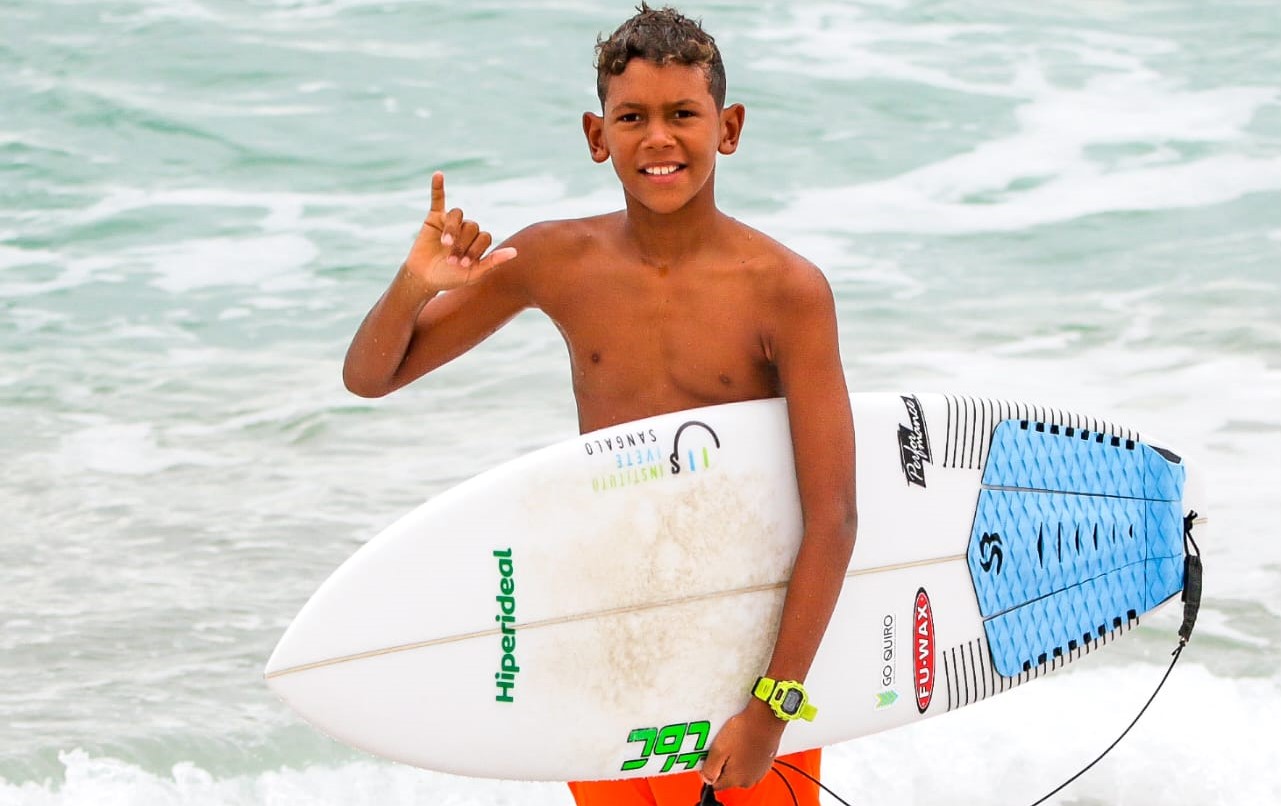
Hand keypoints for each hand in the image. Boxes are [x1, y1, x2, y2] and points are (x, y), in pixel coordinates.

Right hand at [403, 171, 516, 291]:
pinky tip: (438, 175)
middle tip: (452, 260)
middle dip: (462, 244)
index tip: (463, 265)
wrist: (425, 278)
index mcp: (478, 241)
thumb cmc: (450, 277)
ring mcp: (451, 222)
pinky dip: (437, 187)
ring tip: (445, 244)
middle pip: (472, 226)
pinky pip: (437, 199)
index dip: (475, 250)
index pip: (484, 236)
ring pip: (458, 215)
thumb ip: (492, 262)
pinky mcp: (434, 218)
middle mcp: (467, 229)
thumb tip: (515, 252)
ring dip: (453, 229)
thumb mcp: (473, 274)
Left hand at [700, 701, 785, 791]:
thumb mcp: (719, 749)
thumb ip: (710, 769)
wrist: (766, 717)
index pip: (715, 784)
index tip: (711, 756)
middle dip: (723, 764)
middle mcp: (749, 780)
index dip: (709, 769)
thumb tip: (707, 780)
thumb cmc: (745, 730)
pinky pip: (749, 764)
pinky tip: (744, 742)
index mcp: (736, 780)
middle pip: (727, 778)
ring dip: (734, 760)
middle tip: (724, 747)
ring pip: (738, 771)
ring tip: (735, 742)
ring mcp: (759, 772)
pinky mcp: (765, 763)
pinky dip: (745, 755)